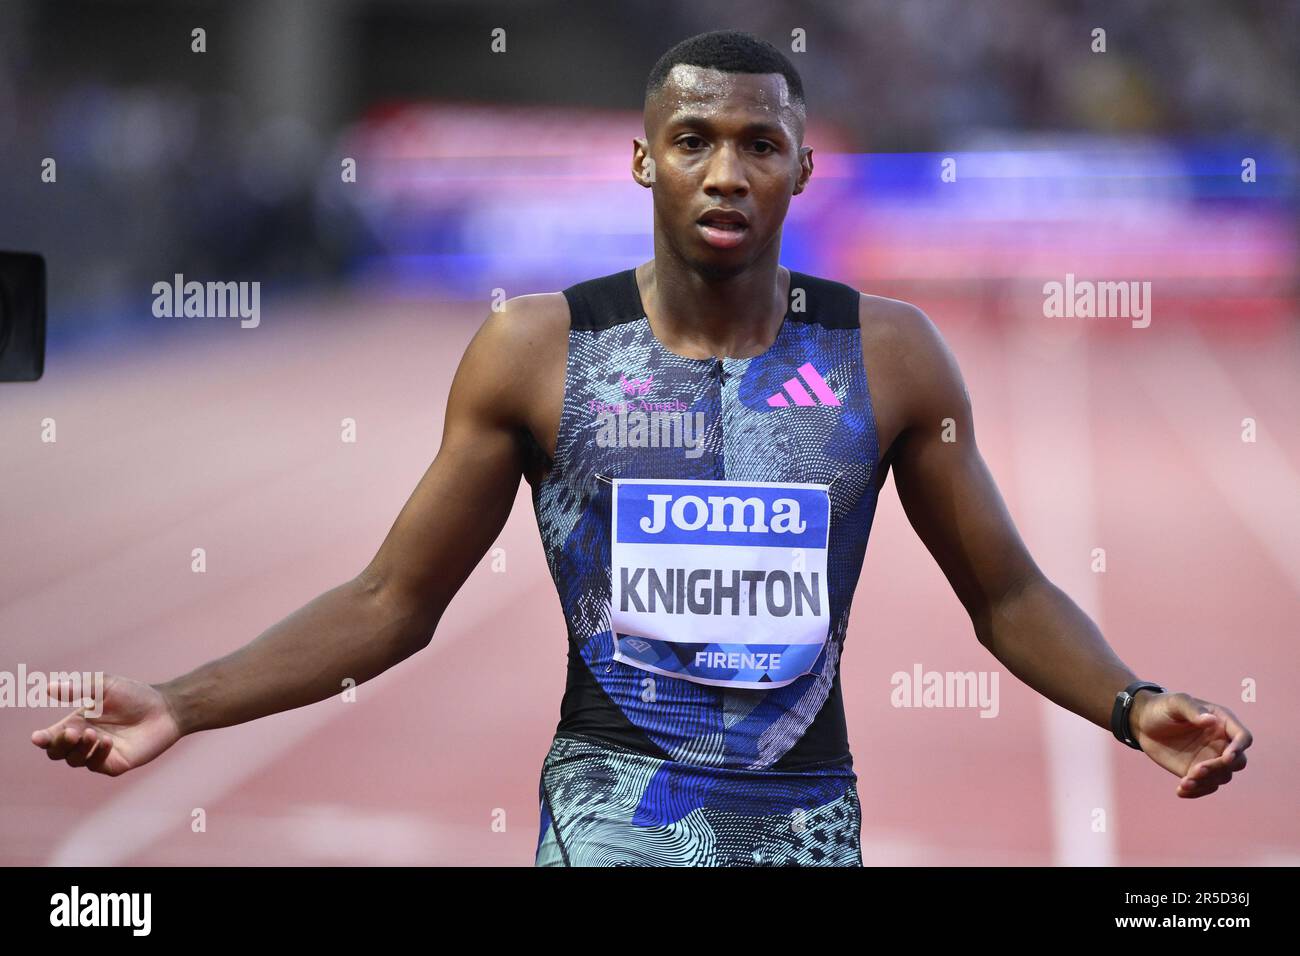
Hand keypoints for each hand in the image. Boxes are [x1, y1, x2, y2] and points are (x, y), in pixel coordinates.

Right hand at [31, 674, 182, 775]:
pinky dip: (97, 754)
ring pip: (74, 760)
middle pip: (57, 752)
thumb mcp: (105, 686)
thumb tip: (49, 687)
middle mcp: (84, 740)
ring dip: (79, 748)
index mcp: (77, 722)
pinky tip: (106, 741)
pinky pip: (97, 765)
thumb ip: (78, 689)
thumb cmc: (134, 695)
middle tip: (72, 731)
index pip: (52, 736)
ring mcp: (98, 754)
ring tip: (92, 733)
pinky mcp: (115, 763)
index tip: (38, 738)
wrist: (165, 708)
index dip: (43, 739)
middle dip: (59, 744)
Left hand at [1130, 691, 1251, 797]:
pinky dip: (1196, 791)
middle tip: (1197, 770)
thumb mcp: (1175, 703)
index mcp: (1222, 722)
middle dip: (1220, 768)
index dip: (1239, 748)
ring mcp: (1211, 759)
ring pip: (1222, 777)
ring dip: (1206, 782)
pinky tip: (1181, 790)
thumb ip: (1193, 710)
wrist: (1143, 723)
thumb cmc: (1162, 708)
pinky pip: (1206, 786)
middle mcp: (1222, 743)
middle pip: (1237, 762)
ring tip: (1185, 781)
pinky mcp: (1198, 772)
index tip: (1226, 757)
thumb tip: (1211, 720)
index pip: (1243, 737)